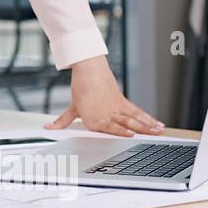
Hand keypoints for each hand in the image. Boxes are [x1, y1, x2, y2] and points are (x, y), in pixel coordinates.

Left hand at [45, 56, 163, 136]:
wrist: (88, 70)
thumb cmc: (80, 89)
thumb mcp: (72, 108)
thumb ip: (62, 121)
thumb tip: (48, 127)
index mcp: (94, 120)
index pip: (109, 128)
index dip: (122, 132)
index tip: (133, 136)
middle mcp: (106, 114)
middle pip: (127, 123)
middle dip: (142, 131)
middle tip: (154, 137)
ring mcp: (116, 108)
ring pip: (135, 118)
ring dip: (148, 126)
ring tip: (159, 132)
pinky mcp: (122, 101)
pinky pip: (137, 111)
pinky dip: (147, 118)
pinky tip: (156, 122)